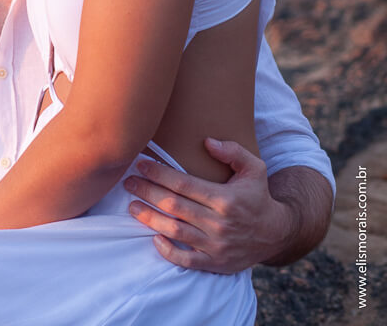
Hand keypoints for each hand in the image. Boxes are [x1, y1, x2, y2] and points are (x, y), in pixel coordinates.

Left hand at [123, 139, 293, 273]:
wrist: (276, 234)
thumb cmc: (259, 196)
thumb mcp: (254, 168)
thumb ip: (232, 151)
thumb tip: (207, 142)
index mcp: (225, 198)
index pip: (184, 184)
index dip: (159, 173)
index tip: (141, 163)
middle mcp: (218, 223)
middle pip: (174, 206)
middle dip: (147, 192)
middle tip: (128, 182)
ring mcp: (215, 245)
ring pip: (175, 231)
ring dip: (150, 218)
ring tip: (132, 207)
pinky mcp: (215, 263)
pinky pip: (186, 260)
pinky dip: (168, 252)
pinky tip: (154, 238)